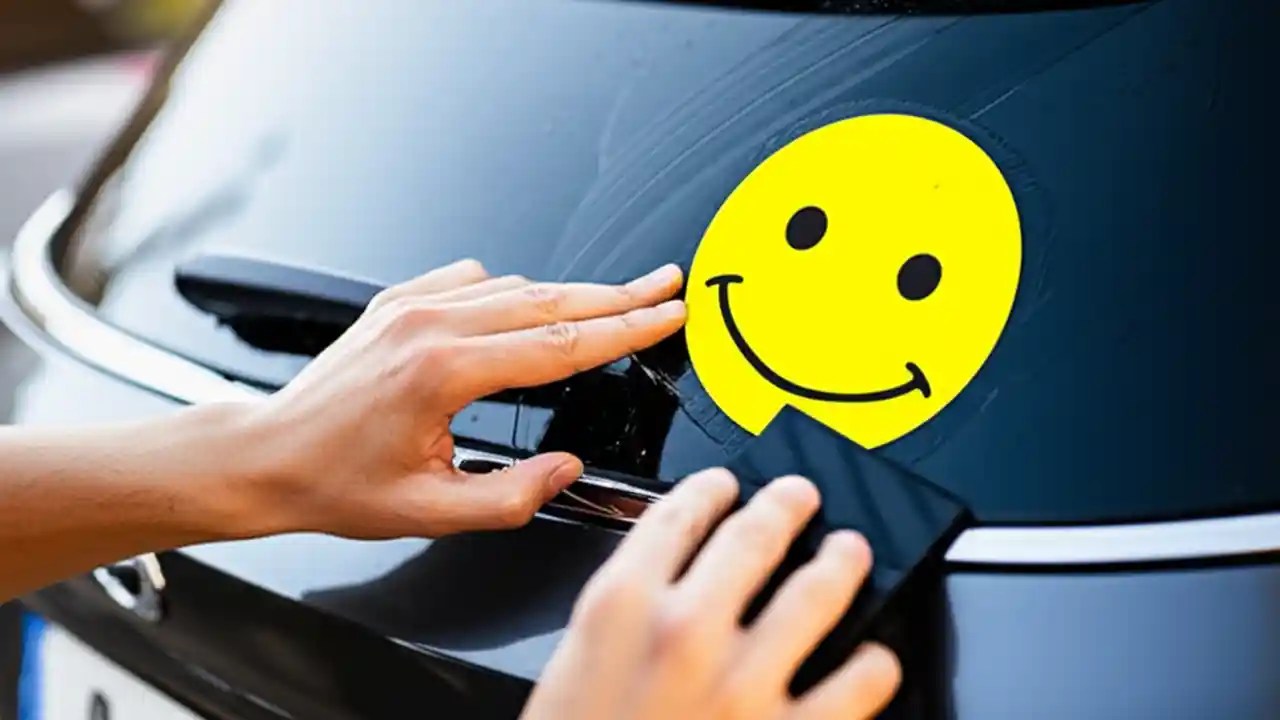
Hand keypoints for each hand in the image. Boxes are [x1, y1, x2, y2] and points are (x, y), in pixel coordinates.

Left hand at [233, 259, 685, 538]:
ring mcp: (412, 304)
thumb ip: (510, 497)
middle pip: (550, 300)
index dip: (626, 330)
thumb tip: (566, 469)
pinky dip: (509, 290)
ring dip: (570, 294)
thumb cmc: (335, 485)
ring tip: (615, 301)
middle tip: (667, 284)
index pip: (561, 345)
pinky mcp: (397, 300)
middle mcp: (431, 324)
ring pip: (514, 287)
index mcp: (445, 373)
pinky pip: (471, 279)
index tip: (668, 314)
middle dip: (618, 295)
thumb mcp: (430, 513)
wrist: (264, 454)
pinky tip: (527, 304)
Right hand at [522, 471, 901, 719]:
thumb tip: (664, 580)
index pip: (678, 514)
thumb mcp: (570, 669)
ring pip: (820, 590)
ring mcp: (745, 683)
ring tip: (849, 551)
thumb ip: (620, 616)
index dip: (710, 488)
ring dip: (842, 560)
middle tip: (799, 497)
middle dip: (785, 505)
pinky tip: (875, 658)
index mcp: (622, 607)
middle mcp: (687, 630)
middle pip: (754, 534)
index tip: (724, 485)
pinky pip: (862, 681)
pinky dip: (875, 664)